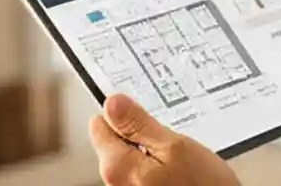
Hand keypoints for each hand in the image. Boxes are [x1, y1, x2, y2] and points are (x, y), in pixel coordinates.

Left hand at [89, 94, 239, 185]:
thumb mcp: (176, 147)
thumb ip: (140, 125)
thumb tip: (114, 104)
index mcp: (117, 166)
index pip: (101, 124)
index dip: (124, 113)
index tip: (143, 112)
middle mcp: (115, 183)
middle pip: (115, 141)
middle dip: (141, 134)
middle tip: (170, 139)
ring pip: (131, 156)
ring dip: (152, 151)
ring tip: (179, 158)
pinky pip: (142, 171)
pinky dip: (157, 166)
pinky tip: (179, 172)